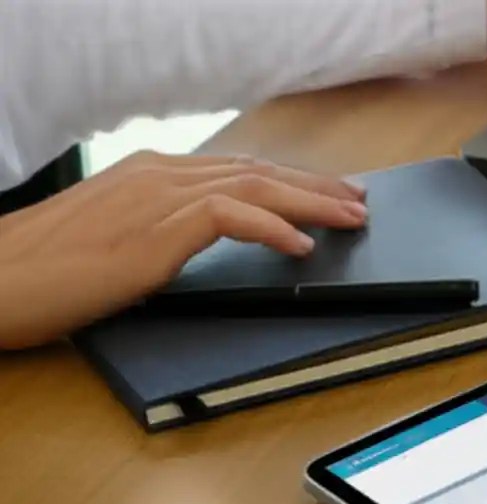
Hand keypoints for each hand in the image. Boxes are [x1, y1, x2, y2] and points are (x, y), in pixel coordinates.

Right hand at [0, 151, 366, 349]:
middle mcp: (158, 174)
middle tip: (359, 202)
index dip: (291, 181)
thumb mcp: (117, 241)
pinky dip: (273, 228)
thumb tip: (202, 248)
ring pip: (254, 188)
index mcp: (149, 173)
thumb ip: (163, 234)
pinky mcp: (153, 229)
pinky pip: (230, 217)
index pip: (238, 169)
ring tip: (351, 220)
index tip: (330, 193)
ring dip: (311, 204)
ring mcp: (155, 197)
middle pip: (257, 172)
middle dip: (315, 188)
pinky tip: (302, 245)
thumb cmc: (46, 270)